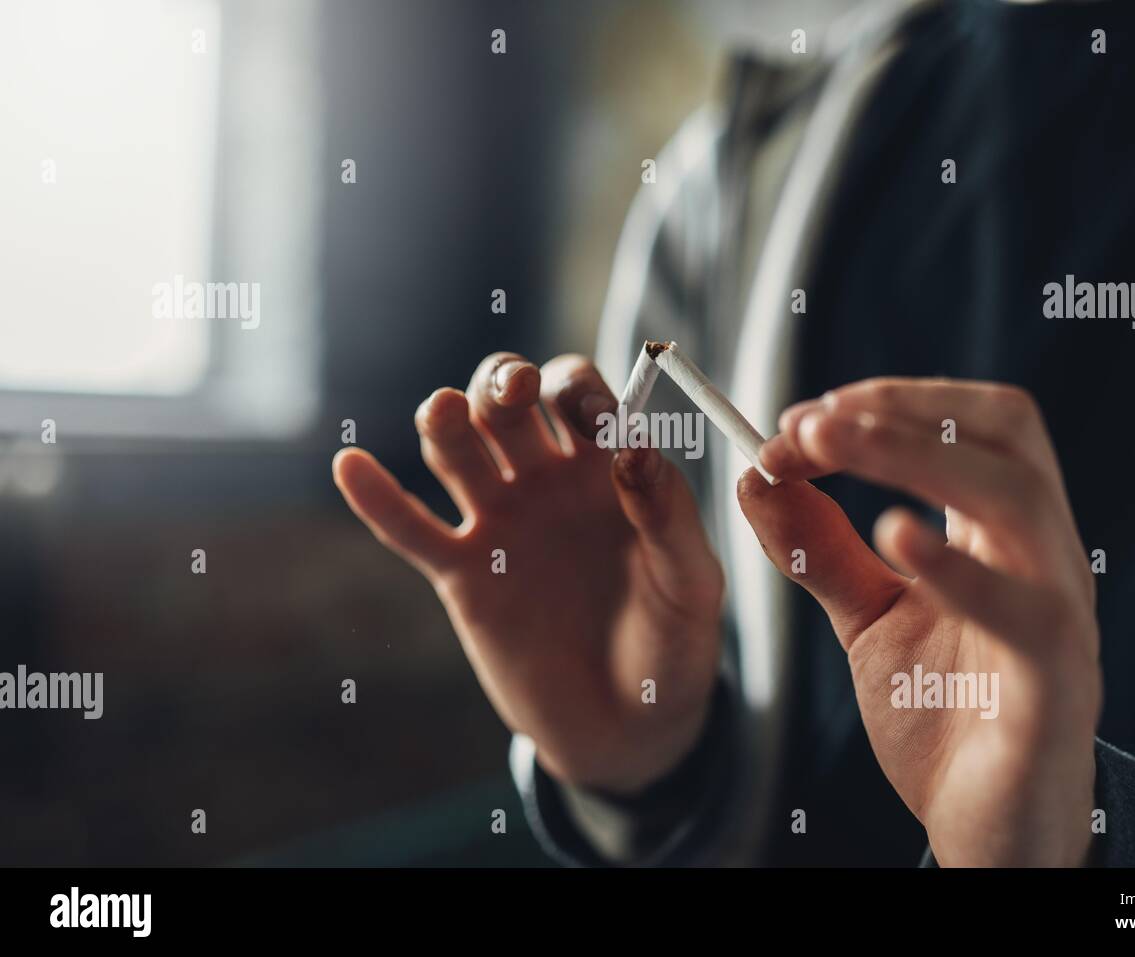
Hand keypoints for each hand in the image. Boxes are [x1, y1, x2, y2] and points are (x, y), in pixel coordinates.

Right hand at [333, 353, 723, 794]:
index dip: (576, 390)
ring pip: (456, 449)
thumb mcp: (691, 584)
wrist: (626, 726)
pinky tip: (350, 465)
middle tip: (511, 391)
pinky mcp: (462, 576)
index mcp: (607, 469)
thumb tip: (635, 449)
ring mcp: (500, 524)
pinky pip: (409, 530)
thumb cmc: (672, 645)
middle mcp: (547, 482)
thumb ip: (669, 517)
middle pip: (506, 404)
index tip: (588, 415)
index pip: (579, 395)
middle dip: (502, 382)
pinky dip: (376, 498)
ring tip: (445, 413)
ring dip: (445, 420)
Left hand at [741, 378, 1101, 865]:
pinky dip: (959, 568)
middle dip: (898, 411)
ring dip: (916, 456)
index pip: (967, 423)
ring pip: (1016, 497)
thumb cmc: (942, 714)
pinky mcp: (1054, 683)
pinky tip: (896, 535)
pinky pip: (1024, 612)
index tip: (797, 418)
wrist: (987, 825)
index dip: (884, 403)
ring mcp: (1058, 612)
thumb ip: (818, 547)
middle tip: (807, 421)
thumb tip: (757, 473)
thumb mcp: (866, 614)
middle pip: (1001, 433)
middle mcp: (1042, 554)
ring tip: (832, 444)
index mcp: (1002, 530)